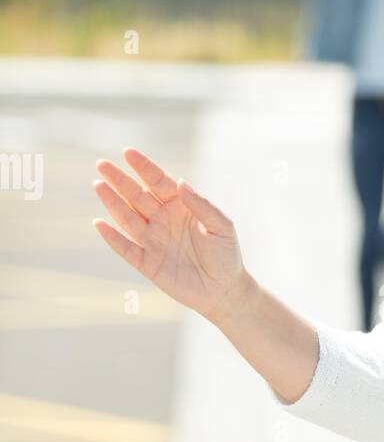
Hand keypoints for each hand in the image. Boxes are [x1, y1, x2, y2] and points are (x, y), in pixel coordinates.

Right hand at [92, 147, 248, 321]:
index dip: (143, 167)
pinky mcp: (147, 263)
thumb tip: (180, 182)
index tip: (128, 152)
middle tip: (101, 163)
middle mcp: (163, 220)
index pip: (157, 181)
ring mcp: (153, 240)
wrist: (224, 290)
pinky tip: (100, 223)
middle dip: (120, 179)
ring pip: (127, 217)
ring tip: (98, 184)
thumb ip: (202, 205)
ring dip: (112, 202)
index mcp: (180, 206)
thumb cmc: (226, 254)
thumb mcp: (221, 226)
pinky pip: (126, 248)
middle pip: (136, 195)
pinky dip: (112, 237)